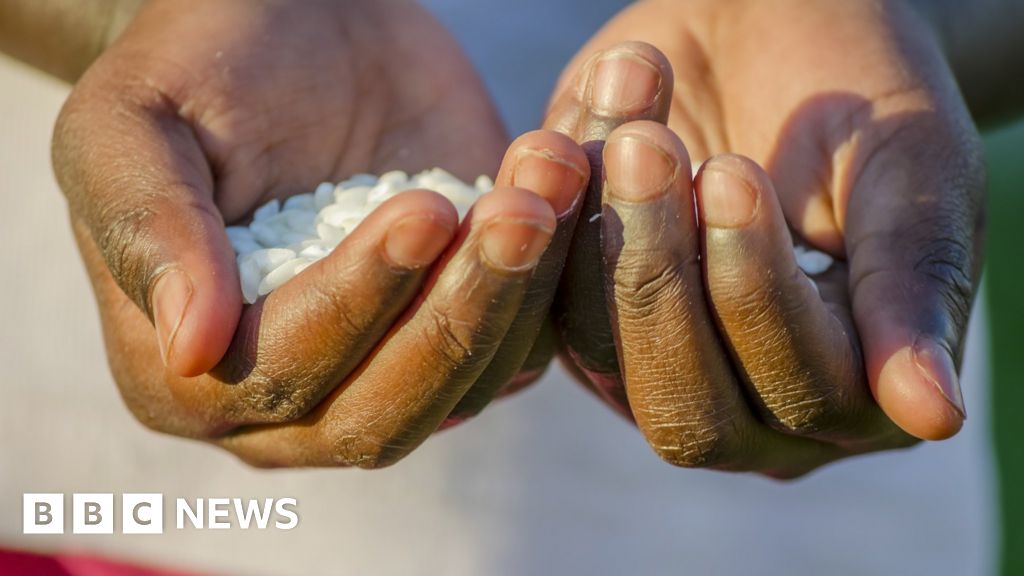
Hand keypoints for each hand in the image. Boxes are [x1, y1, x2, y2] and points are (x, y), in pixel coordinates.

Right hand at [54, 0, 588, 466]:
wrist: (288, 30)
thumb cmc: (193, 71)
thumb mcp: (131, 126)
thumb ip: (151, 229)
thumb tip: (190, 348)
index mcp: (186, 374)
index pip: (284, 372)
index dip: (357, 299)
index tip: (422, 210)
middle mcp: (289, 404)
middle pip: (386, 410)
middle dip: (457, 314)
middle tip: (516, 212)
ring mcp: (385, 372)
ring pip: (468, 386)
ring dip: (521, 292)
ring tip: (551, 181)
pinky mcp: (461, 329)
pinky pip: (522, 343)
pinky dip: (555, 280)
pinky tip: (567, 191)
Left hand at [546, 0, 983, 476]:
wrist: (780, 38)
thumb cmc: (865, 103)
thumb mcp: (908, 178)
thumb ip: (913, 289)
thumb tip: (933, 418)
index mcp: (857, 394)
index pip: (800, 389)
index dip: (756, 291)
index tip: (730, 174)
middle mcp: (754, 412)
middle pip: (686, 411)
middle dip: (661, 277)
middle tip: (653, 151)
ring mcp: (658, 370)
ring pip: (601, 355)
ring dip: (606, 235)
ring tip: (631, 128)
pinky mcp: (588, 318)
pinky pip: (546, 297)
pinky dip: (559, 214)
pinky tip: (583, 130)